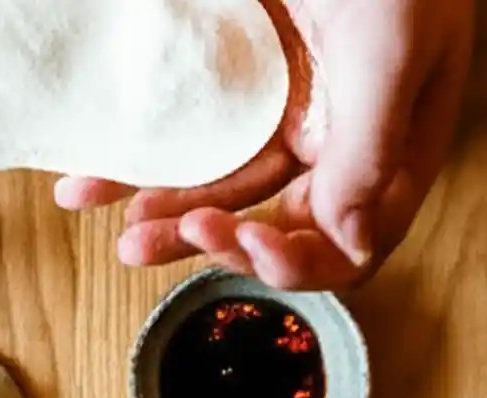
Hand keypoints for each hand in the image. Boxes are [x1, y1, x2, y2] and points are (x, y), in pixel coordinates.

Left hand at [56, 0, 473, 289]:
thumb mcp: (392, 46)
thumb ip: (372, 147)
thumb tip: (353, 244)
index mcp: (386, 146)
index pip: (347, 241)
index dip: (296, 261)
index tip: (245, 240)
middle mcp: (329, 138)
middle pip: (269, 222)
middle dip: (209, 242)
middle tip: (147, 241)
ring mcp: (275, 109)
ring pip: (217, 187)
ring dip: (166, 215)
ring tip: (122, 236)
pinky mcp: (228, 77)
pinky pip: (184, 131)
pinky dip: (140, 160)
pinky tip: (93, 181)